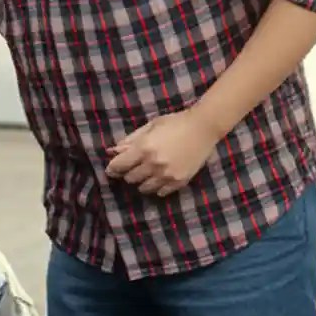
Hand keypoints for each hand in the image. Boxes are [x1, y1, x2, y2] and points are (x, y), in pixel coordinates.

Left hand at [105, 109, 219, 196]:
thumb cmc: (175, 122)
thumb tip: (112, 151)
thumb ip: (130, 140)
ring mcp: (167, 175)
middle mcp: (153, 164)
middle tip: (131, 168)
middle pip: (130, 178)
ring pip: (144, 188)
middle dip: (127, 173)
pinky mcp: (180, 182)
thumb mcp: (150, 126)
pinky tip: (159, 178)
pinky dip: (156, 187)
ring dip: (141, 182)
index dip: (112, 168)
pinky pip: (161, 192)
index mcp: (144, 148)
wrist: (203, 128)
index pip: (119, 165)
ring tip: (146, 173)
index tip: (111, 169)